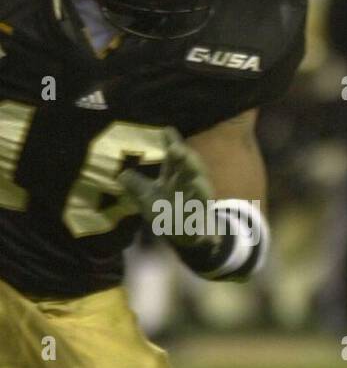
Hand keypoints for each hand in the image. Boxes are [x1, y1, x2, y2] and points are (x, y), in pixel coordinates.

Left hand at [118, 129, 214, 247]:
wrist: (188, 236)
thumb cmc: (168, 213)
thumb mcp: (148, 199)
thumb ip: (137, 187)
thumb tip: (122, 175)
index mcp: (175, 178)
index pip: (174, 159)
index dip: (172, 144)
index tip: (167, 131)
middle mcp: (190, 186)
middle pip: (191, 170)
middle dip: (186, 160)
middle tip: (177, 149)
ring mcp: (199, 203)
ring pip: (202, 191)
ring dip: (198, 182)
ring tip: (193, 178)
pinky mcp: (204, 220)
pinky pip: (204, 215)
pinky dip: (201, 209)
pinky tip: (198, 195)